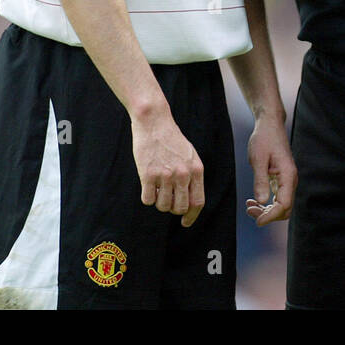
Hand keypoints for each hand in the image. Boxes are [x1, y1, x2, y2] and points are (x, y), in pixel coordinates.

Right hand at [130, 111, 205, 226]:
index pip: (198, 202)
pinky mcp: (148, 175)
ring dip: (159, 202)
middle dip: (173, 209)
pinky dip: (147, 197)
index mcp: (196, 170)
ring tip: (157, 188)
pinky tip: (147, 185)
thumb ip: (192, 176)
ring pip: (163, 206)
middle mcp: (183, 174)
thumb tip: (190, 202)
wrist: (154, 122)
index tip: (185, 222)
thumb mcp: (189, 156)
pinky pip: (148, 200)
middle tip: (167, 199)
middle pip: (180, 208)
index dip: (192, 216)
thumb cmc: (171, 139)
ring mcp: (165, 175)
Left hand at [244, 114, 296, 225]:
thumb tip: (261, 201)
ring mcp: (286, 180)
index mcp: (288, 175)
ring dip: (266, 210)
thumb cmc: (264, 139)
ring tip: (249, 208)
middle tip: (250, 212)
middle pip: (285, 209)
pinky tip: (253, 202)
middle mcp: (290, 180)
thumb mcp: (258, 159)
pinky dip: (266, 203)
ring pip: (281, 205)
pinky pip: (277, 198)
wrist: (270, 125)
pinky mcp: (281, 179)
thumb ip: (260, 180)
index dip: (271, 216)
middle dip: (269, 215)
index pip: (284, 204)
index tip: (257, 221)